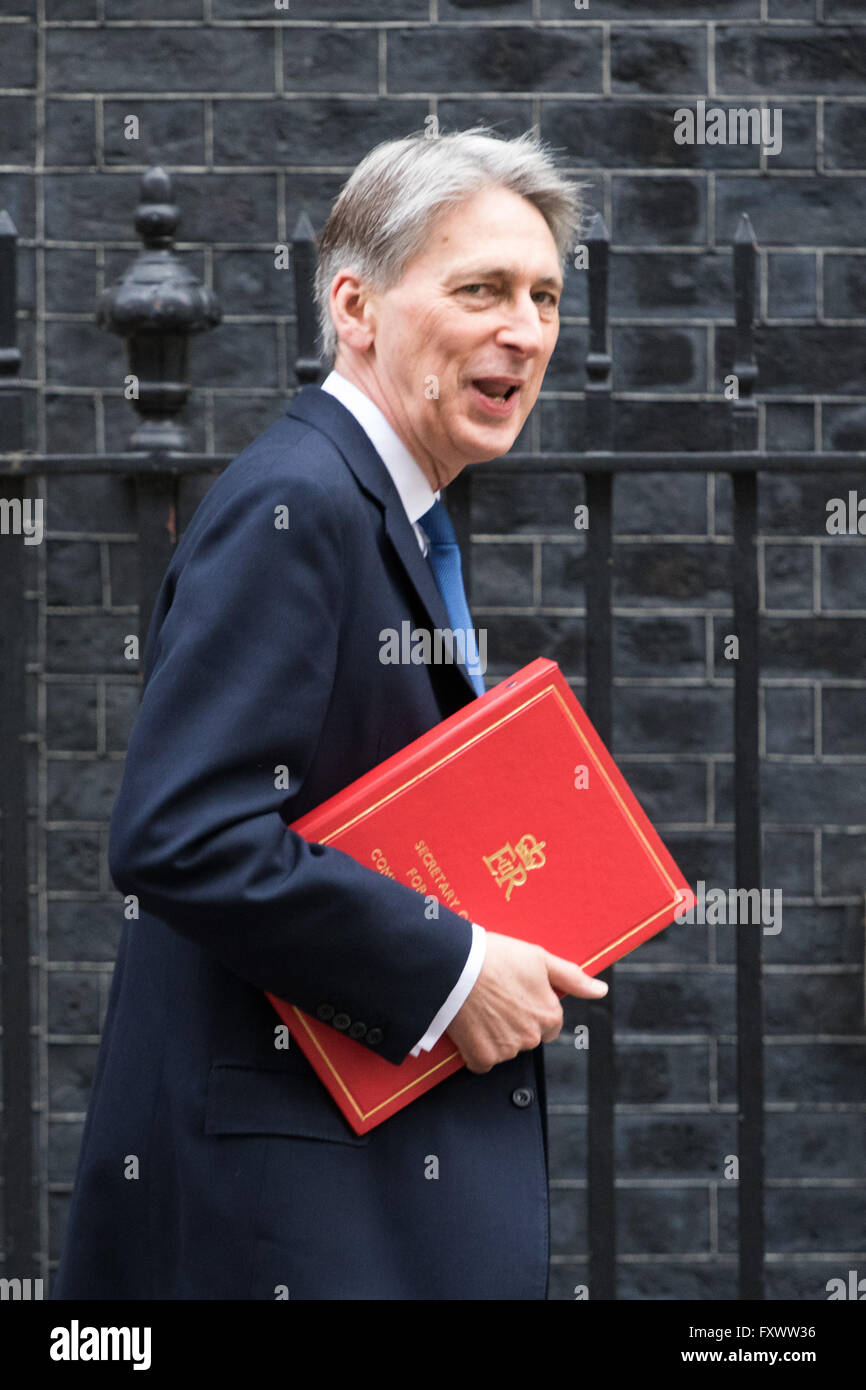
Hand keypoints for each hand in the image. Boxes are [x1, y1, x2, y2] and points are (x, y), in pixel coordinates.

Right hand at [447, 931, 607, 1073]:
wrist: (455, 966)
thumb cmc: (496, 958)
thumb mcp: (539, 958)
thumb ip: (573, 978)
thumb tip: (600, 990)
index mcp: (549, 1016)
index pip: (550, 1024)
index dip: (533, 1008)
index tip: (516, 995)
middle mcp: (532, 1037)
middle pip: (528, 1037)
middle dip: (515, 1023)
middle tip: (496, 999)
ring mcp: (506, 1050)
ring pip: (506, 1049)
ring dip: (495, 1035)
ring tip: (481, 1007)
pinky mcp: (482, 1058)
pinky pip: (482, 1061)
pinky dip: (476, 1048)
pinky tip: (471, 1025)